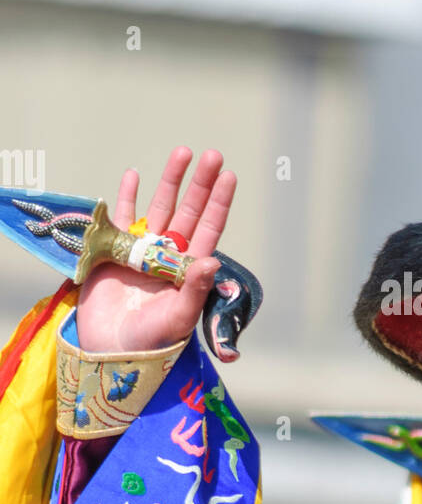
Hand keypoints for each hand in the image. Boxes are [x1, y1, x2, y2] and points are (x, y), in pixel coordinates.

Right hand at [77, 148, 235, 353]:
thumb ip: (195, 289)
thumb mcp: (178, 318)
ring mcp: (143, 251)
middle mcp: (170, 255)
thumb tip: (213, 260)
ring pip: (160, 208)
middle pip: (189, 211)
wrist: (110, 350)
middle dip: (201, 184)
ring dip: (170, 182)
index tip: (229, 177)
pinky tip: (134, 175)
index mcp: (189, 269)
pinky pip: (122, 218)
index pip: (209, 229)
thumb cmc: (150, 341)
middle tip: (214, 156)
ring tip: (183, 153)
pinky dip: (127, 196)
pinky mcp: (114, 251)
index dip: (219, 204)